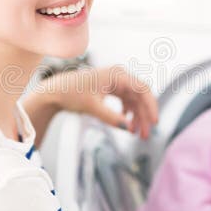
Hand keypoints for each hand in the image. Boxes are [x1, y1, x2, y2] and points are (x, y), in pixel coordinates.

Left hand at [43, 65, 158, 138]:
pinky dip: (129, 114)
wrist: (56, 91)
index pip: (143, 89)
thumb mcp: (92, 107)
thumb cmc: (72, 94)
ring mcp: (117, 83)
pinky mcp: (112, 89)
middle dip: (144, 116)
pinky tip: (127, 125)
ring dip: (137, 118)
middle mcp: (120, 76)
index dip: (151, 105)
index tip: (154, 122)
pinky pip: (127, 102)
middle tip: (145, 136)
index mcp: (118, 75)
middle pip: (141, 97)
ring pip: (135, 101)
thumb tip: (128, 128)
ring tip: (137, 134)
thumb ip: (110, 117)